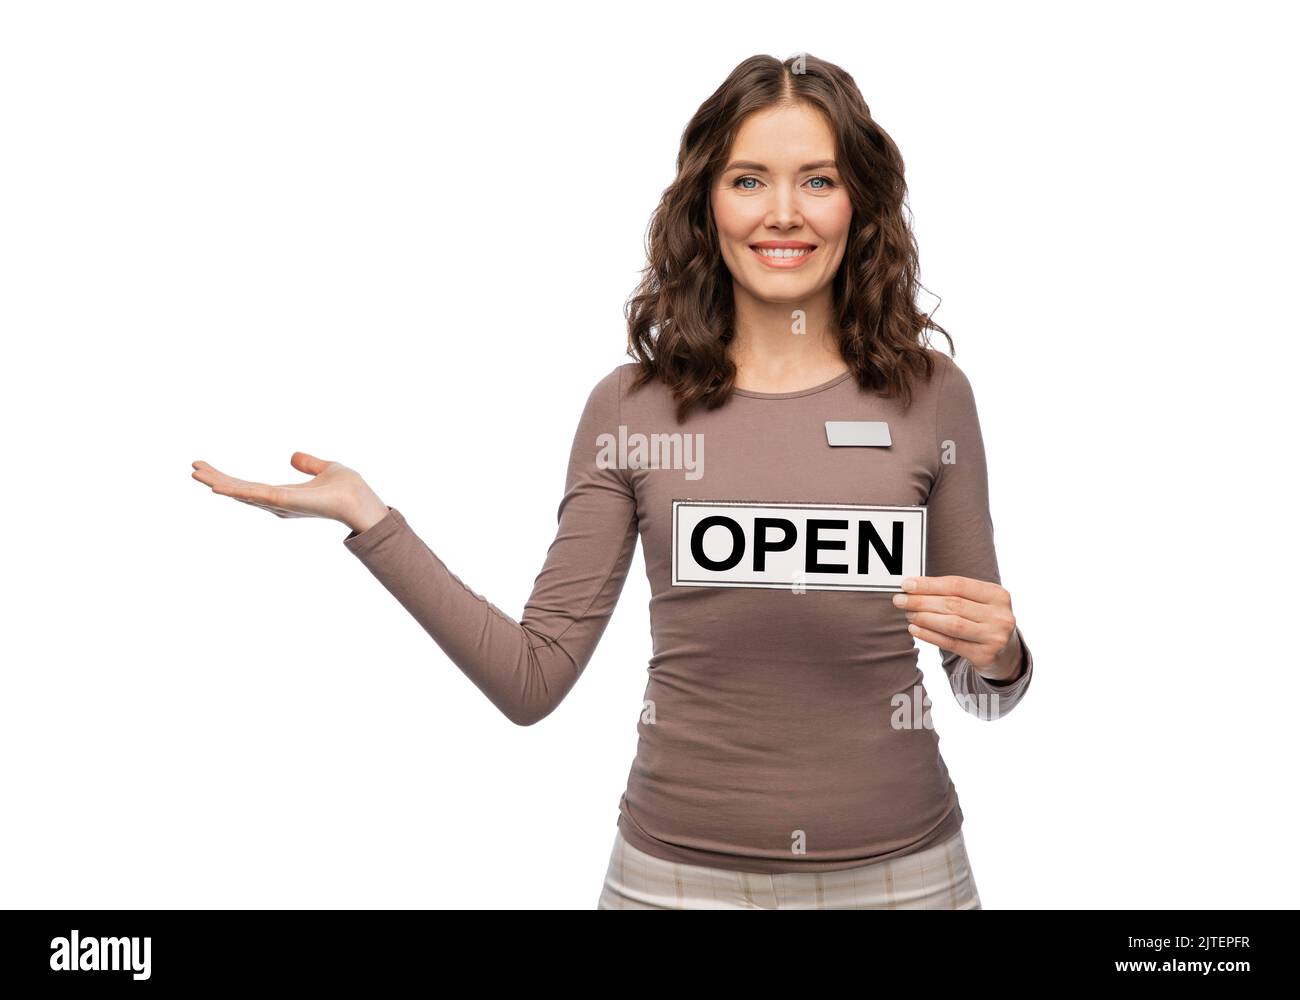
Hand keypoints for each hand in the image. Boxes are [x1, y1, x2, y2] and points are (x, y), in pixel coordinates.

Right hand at [191, 452, 388, 532]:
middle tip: (193, 468)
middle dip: (216, 479)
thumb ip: (308, 463)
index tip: (208, 468)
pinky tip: (216, 486)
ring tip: (196, 472)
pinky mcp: (283, 502)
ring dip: (218, 482)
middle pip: (239, 490)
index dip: (228, 479)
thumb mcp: (325, 468)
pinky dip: (234, 491)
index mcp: (283, 495)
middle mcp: (277, 503)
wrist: (362, 501)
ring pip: (241, 492)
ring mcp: (278, 503)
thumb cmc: (349, 489)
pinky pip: (254, 495)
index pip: (249, 486)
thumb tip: (292, 457)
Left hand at [892, 575, 1020, 679]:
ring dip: (924, 618)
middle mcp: (1000, 615)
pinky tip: (914, 629)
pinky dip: (929, 635)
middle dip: (921, 601)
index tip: (906, 584)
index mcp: (998, 595)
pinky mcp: (985, 656)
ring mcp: (995, 637)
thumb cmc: (983, 620)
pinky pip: (951, 644)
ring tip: (907, 614)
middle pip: (953, 604)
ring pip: (952, 624)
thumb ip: (953, 594)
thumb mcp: (979, 602)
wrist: (1007, 653)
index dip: (930, 584)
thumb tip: (913, 587)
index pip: (958, 585)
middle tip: (899, 599)